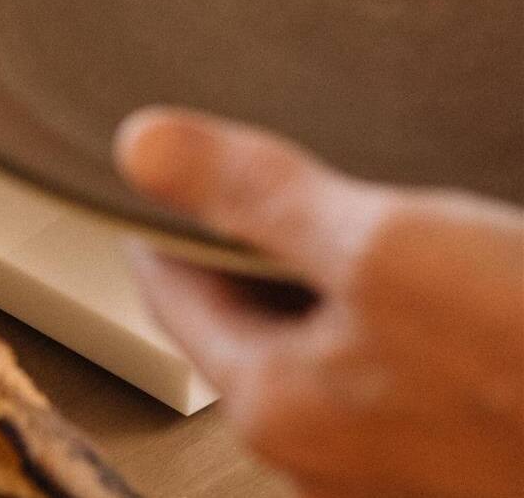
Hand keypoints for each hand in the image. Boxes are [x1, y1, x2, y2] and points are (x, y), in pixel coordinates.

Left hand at [116, 107, 523, 497]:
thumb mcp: (387, 247)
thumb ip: (257, 195)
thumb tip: (142, 146)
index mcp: (274, 404)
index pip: (171, 296)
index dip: (159, 223)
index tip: (150, 178)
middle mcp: (324, 455)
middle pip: (251, 327)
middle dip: (254, 251)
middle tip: (264, 183)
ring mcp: (400, 468)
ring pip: (335, 351)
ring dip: (339, 286)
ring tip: (369, 221)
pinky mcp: (469, 458)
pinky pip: (408, 376)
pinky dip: (407, 321)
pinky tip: (454, 283)